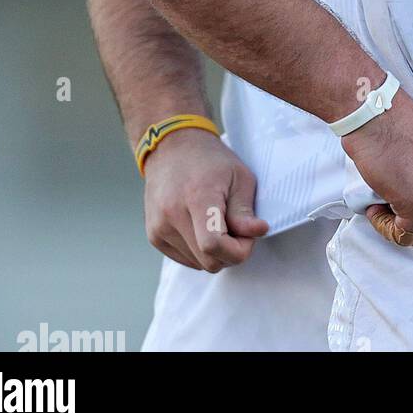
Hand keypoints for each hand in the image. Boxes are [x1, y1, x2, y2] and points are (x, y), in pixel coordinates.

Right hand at [143, 128, 268, 270]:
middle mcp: (172, 215)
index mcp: (197, 197)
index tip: (249, 235)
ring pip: (198, 264)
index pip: (213, 246)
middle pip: (208, 261)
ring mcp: (159, 228)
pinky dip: (200, 251)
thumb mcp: (239, 176)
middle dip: (231, 252)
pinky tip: (203, 226)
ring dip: (215, 252)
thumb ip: (245, 210)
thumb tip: (258, 232)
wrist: (171, 148)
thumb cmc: (210, 160)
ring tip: (219, 223)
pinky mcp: (154, 236)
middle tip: (238, 228)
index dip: (238, 250)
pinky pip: (185, 259)